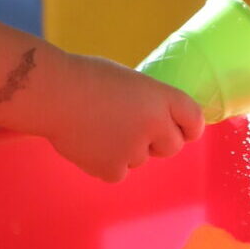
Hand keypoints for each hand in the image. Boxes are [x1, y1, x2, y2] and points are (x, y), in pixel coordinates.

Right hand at [45, 52, 205, 183]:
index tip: (182, 129)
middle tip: (136, 130)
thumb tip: (155, 120)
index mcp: (162, 97)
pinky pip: (119, 172)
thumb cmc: (88, 77)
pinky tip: (91, 145)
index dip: (189, 126)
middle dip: (160, 141)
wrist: (55, 94)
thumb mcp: (131, 82)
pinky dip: (108, 163)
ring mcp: (135, 150)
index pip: (194, 119)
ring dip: (129, 150)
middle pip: (173, 146)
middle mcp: (155, 125)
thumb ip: (148, 102)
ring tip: (102, 130)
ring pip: (142, 159)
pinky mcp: (112, 169)